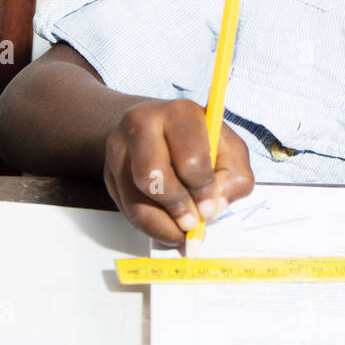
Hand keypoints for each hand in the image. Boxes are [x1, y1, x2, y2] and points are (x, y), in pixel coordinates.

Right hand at [103, 98, 253, 246]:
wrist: (158, 124)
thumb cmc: (200, 140)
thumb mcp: (229, 149)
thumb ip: (235, 176)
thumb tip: (215, 206)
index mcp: (180, 112)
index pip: (190, 159)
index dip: (203, 190)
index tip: (210, 208)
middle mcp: (142, 123)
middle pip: (154, 177)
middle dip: (178, 208)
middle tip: (193, 224)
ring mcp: (119, 147)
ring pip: (135, 198)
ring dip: (162, 224)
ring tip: (181, 232)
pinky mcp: (109, 170)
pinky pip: (125, 207)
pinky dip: (148, 226)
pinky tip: (166, 227)